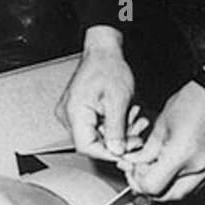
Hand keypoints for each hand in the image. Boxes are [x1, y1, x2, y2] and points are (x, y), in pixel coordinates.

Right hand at [59, 27, 134, 160]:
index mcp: (74, 112)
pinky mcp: (79, 111)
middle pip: (92, 142)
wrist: (103, 51)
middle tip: (137, 137)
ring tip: (136, 120)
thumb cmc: (108, 67)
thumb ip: (116, 129)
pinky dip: (113, 124)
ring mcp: (72, 114)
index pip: (86, 146)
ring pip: (97, 135)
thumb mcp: (118, 100)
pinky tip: (127, 116)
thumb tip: (116, 151)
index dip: (107, 153)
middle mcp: (68, 115)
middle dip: (118, 141)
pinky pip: (96, 125)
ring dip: (119, 132)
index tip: (125, 153)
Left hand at [122, 81, 204, 200]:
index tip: (134, 172)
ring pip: (183, 193)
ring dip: (167, 188)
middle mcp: (198, 167)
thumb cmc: (190, 102)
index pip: (153, 186)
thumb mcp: (160, 126)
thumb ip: (146, 151)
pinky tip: (173, 169)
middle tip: (142, 175)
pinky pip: (195, 184)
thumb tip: (135, 164)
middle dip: (151, 189)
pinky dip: (181, 183)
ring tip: (157, 172)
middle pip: (168, 196)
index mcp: (181, 155)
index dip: (139, 182)